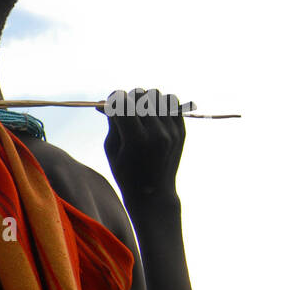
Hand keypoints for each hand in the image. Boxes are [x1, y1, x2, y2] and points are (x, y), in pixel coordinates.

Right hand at [100, 88, 184, 202]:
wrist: (154, 194)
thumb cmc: (126, 173)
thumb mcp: (111, 150)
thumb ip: (112, 123)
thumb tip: (108, 101)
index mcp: (136, 139)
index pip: (122, 102)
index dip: (113, 99)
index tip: (108, 104)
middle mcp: (157, 132)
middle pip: (140, 95)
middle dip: (128, 98)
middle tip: (123, 109)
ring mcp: (172, 131)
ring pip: (157, 95)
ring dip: (145, 99)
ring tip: (139, 112)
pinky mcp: (181, 130)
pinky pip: (172, 103)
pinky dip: (160, 104)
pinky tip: (152, 115)